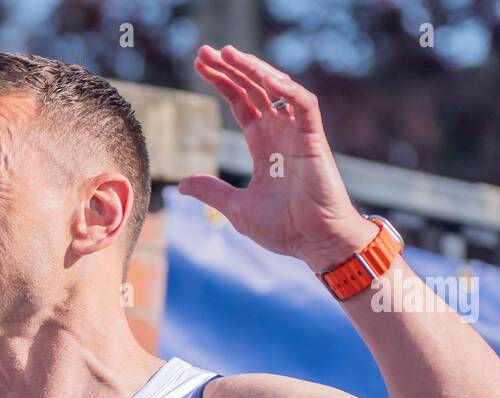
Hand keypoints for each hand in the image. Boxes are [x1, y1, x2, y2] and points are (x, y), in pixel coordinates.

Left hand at [178, 45, 378, 271]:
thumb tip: (183, 184)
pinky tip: (264, 78)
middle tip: (205, 51)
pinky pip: (303, 104)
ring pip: (277, 89)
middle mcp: (280, 133)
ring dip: (253, 69)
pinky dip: (286, 88)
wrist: (316, 243)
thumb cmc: (285, 229)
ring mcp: (298, 134)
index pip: (241, 104)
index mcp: (263, 146)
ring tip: (228, 54)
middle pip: (253, 90)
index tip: (200, 66)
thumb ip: (212, 192)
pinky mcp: (314, 140)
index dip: (223, 84)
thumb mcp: (237, 208)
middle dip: (230, 69)